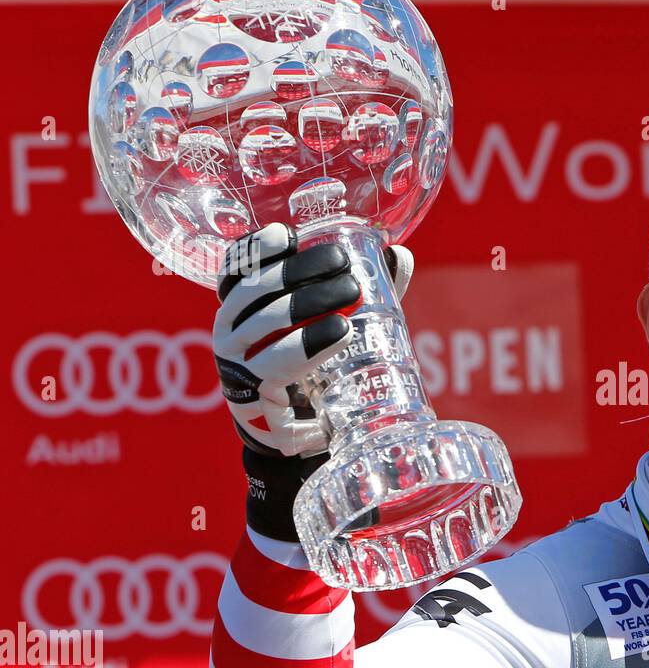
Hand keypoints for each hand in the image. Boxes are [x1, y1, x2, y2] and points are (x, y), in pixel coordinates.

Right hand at [213, 222, 414, 458]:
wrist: (297, 431)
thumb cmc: (311, 367)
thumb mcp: (331, 321)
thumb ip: (361, 288)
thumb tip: (399, 254)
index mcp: (241, 307)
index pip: (237, 268)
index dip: (257, 249)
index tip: (290, 235)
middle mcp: (229, 329)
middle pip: (253, 289)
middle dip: (299, 271)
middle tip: (342, 262)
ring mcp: (235, 361)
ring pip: (264, 321)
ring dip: (307, 302)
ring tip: (351, 292)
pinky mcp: (251, 392)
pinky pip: (276, 362)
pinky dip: (309, 343)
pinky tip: (340, 332)